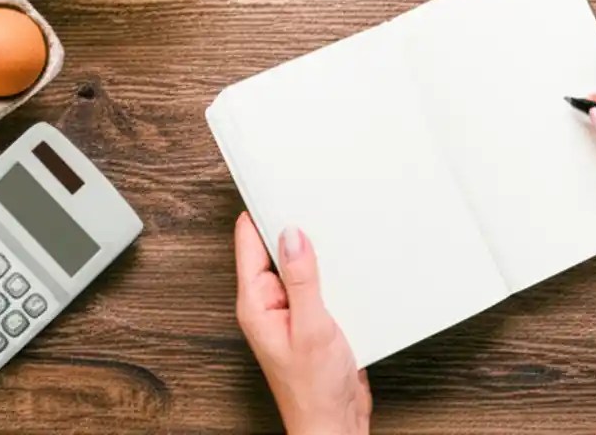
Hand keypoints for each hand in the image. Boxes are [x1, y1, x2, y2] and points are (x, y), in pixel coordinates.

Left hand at [234, 213, 371, 434]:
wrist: (335, 423)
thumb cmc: (314, 390)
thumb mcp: (311, 327)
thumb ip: (302, 279)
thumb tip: (292, 235)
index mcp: (256, 304)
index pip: (249, 242)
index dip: (261, 211)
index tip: (275, 185)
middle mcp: (269, 305)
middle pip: (274, 248)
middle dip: (293, 227)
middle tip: (313, 202)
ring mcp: (291, 311)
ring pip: (300, 265)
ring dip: (316, 252)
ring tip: (334, 231)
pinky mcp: (312, 318)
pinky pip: (317, 283)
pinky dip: (331, 272)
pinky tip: (346, 266)